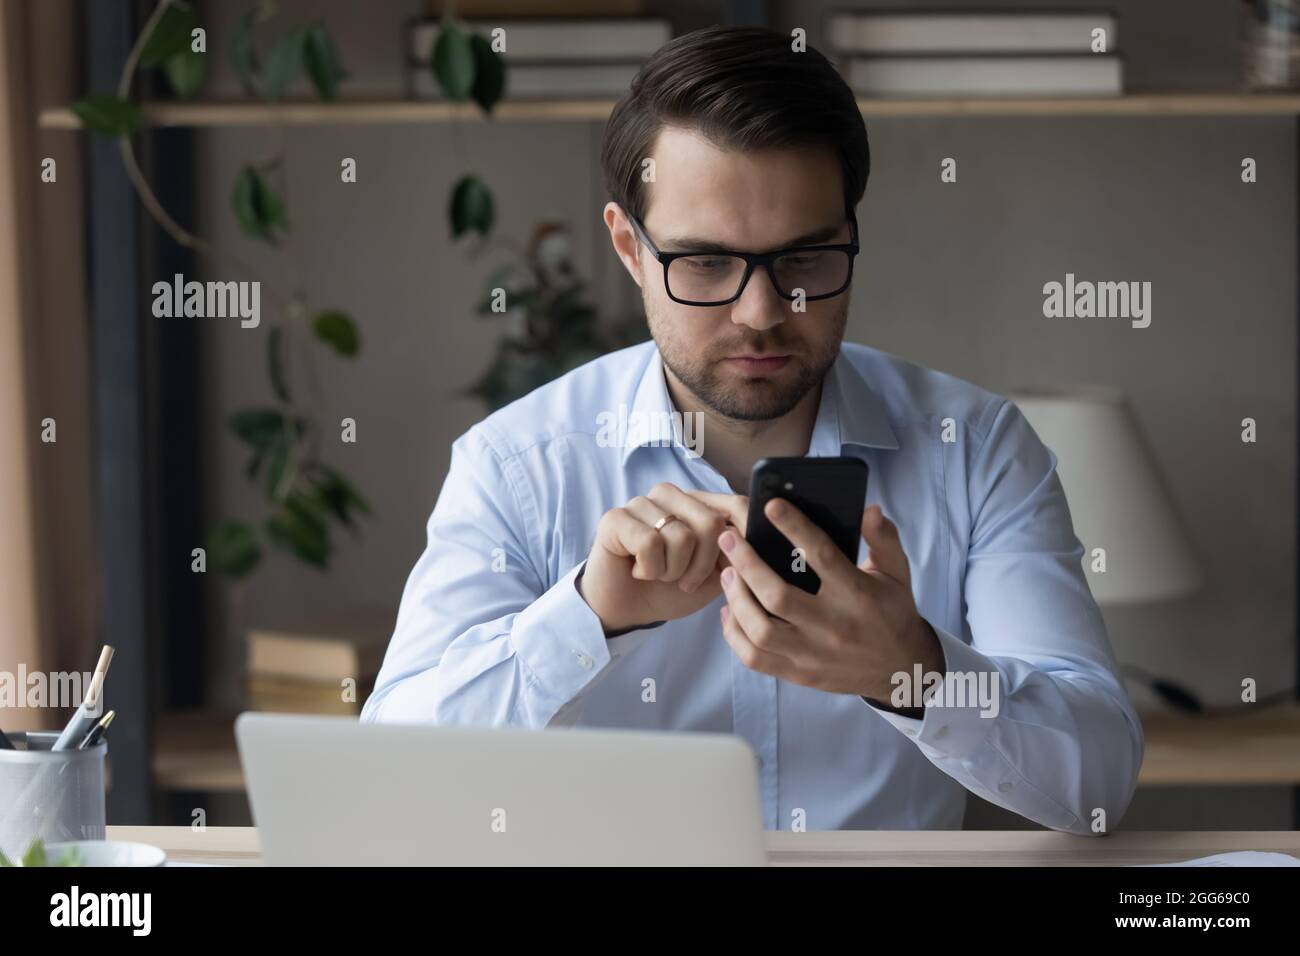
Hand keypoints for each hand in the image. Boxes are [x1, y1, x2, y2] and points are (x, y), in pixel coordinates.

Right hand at [578, 482, 738, 633]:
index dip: (745, 533)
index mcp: (697, 504)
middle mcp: (670, 496)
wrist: (626, 611)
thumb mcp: (714, 576)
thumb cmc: (669, 590)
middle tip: (683, 580)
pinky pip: (650, 542)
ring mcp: (641, 502)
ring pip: (681, 536)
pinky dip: (649, 569)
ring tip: (657, 572)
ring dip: (672, 570)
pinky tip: (638, 570)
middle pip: (711, 523)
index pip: (736, 504)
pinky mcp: (615, 517)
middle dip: (702, 565)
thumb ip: (736, 555)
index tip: (742, 563)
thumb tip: (757, 541)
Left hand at [692, 493, 941, 699]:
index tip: (771, 506)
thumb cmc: (893, 612)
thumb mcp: (897, 573)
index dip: (795, 527)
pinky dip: (735, 634)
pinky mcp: (800, 674)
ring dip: (736, 598)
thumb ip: (883, 539)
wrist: (901, 669)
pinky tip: (730, 611)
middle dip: (746, 563)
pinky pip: (756, 658)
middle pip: (777, 595)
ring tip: (727, 573)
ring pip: (760, 630)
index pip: (821, 555)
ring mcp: (814, 654)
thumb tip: (869, 510)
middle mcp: (833, 626)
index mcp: (857, 595)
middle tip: (729, 539)